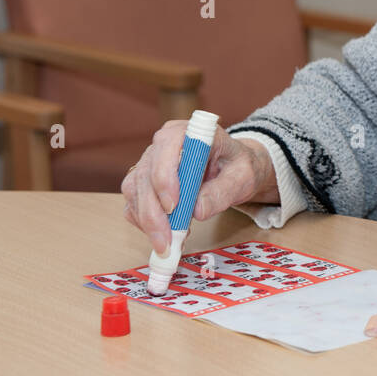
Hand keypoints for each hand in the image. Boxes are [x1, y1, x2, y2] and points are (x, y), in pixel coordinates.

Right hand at [121, 121, 277, 253]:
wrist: (232, 169)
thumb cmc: (237, 167)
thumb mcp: (242, 176)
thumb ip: (223, 191)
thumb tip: (197, 210)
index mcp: (188, 132)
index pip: (166, 148)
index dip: (165, 178)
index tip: (174, 207)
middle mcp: (163, 144)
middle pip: (146, 175)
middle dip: (154, 212)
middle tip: (167, 241)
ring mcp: (149, 162)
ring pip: (135, 192)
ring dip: (148, 222)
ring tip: (169, 243)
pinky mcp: (143, 182)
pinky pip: (134, 203)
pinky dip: (144, 224)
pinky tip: (164, 235)